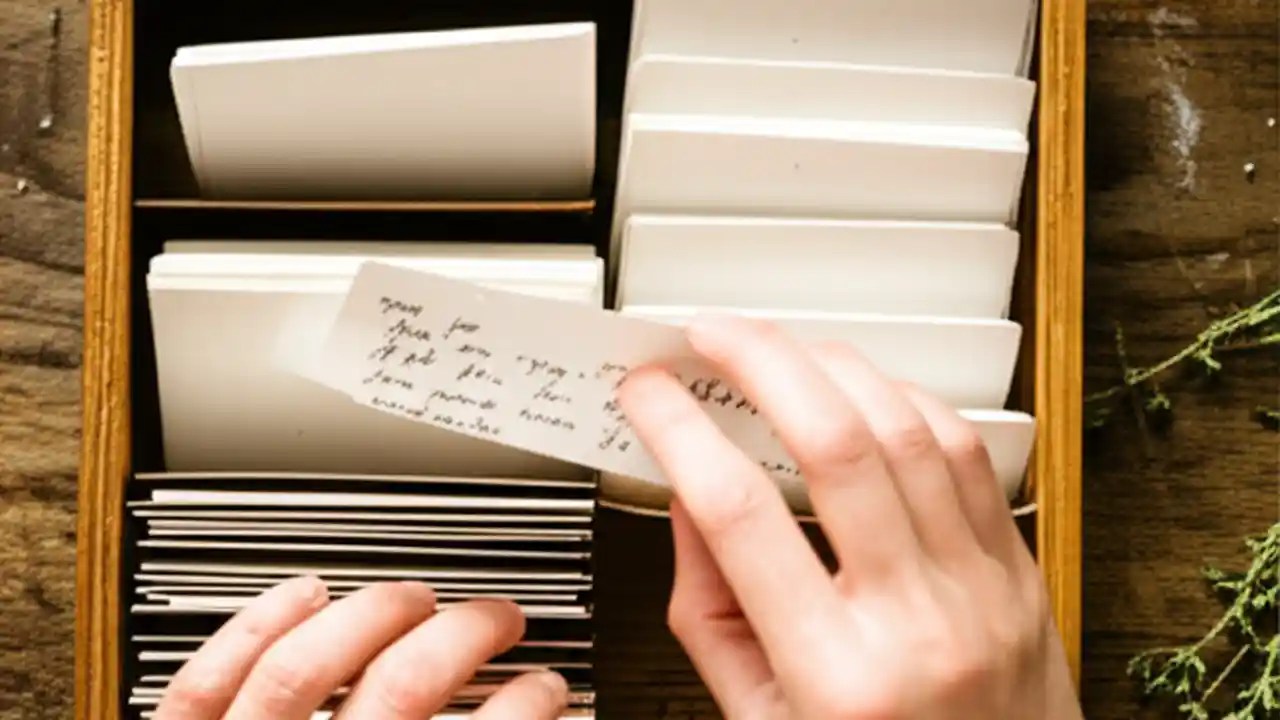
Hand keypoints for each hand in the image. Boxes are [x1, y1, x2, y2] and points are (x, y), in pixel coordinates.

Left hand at [155, 579, 568, 719]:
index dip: (523, 707)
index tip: (548, 688)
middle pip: (399, 691)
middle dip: (464, 638)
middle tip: (501, 622)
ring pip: (304, 669)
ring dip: (373, 615)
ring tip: (419, 597)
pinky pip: (208, 680)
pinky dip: (258, 625)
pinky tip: (307, 593)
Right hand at [618, 315, 1083, 719]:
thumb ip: (712, 615)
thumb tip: (689, 503)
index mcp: (836, 678)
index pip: (739, 516)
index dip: (680, 432)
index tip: (650, 396)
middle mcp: (917, 624)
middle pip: (834, 446)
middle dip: (761, 363)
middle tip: (712, 336)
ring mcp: (981, 591)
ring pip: (909, 431)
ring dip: (834, 368)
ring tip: (782, 351)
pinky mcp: (1018, 575)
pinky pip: (968, 454)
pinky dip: (907, 402)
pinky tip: (866, 391)